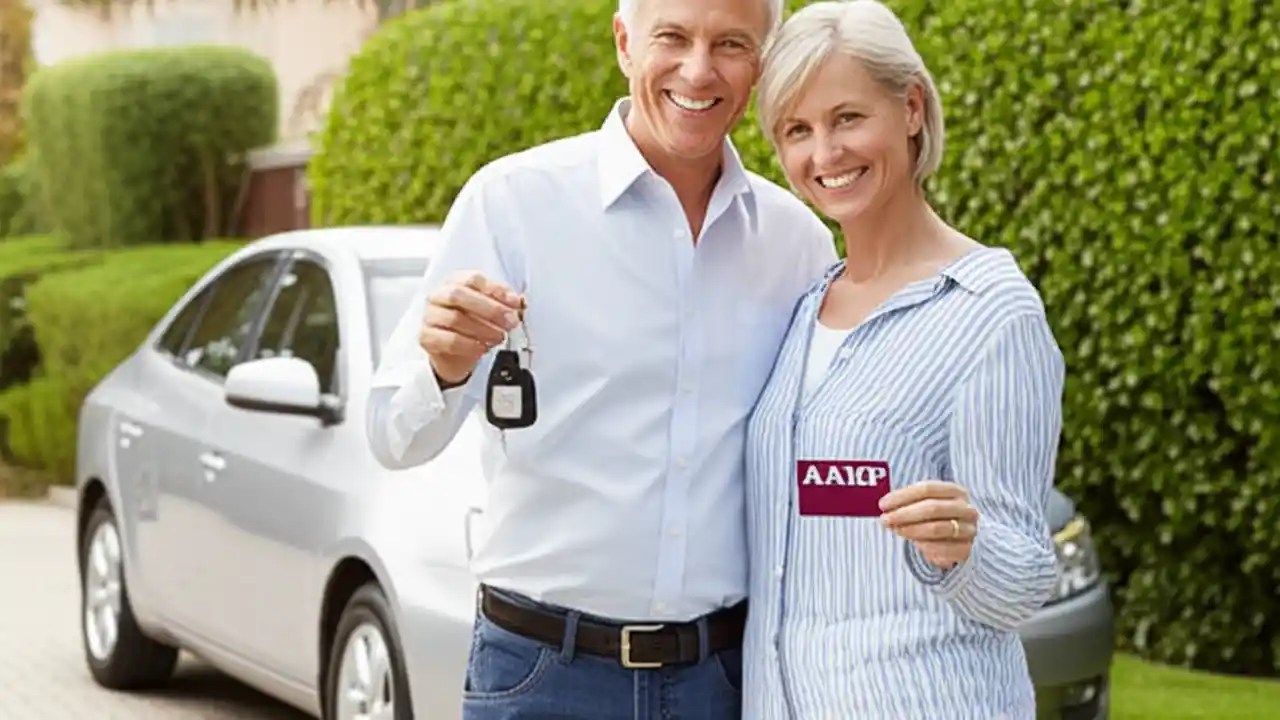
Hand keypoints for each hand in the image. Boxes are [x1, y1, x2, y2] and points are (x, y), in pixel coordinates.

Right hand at [419, 271, 522, 385]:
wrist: (454, 354)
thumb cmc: (472, 326)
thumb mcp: (490, 311)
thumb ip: (504, 303)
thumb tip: (520, 302)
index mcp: (455, 281)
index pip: (473, 279)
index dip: (496, 290)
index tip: (514, 303)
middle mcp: (439, 295)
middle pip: (459, 295)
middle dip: (490, 309)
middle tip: (510, 322)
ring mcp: (430, 315)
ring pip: (454, 318)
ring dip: (482, 329)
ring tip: (498, 337)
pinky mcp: (426, 337)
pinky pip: (448, 340)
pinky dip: (469, 345)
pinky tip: (482, 348)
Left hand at [879, 480, 978, 568]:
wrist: (960, 540)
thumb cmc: (938, 518)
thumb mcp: (926, 505)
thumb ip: (909, 503)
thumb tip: (884, 505)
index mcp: (955, 491)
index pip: (927, 489)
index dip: (902, 496)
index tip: (883, 504)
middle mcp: (966, 509)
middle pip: (932, 508)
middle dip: (904, 514)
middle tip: (885, 520)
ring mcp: (969, 529)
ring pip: (936, 528)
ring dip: (911, 530)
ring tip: (896, 530)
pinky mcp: (966, 549)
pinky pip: (943, 548)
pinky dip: (925, 546)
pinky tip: (914, 544)